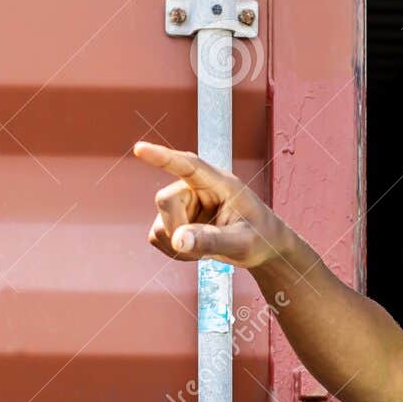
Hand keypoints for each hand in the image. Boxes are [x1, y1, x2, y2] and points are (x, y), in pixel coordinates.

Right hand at [133, 140, 288, 267]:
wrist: (262, 248)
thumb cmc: (260, 238)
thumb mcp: (242, 242)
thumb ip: (212, 240)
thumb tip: (179, 240)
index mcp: (219, 183)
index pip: (188, 165)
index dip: (163, 157)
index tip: (140, 149)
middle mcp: (197, 189)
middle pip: (165, 200)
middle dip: (177, 229)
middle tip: (200, 250)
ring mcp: (184, 204)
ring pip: (159, 224)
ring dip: (178, 246)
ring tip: (204, 252)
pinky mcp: (176, 222)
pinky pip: (157, 237)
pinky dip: (173, 251)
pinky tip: (194, 252)